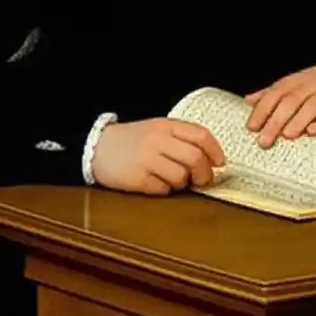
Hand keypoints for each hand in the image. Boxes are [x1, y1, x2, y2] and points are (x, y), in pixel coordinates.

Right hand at [91, 118, 225, 194]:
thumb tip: (211, 158)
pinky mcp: (136, 178)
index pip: (201, 136)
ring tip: (175, 180)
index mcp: (166, 126)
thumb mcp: (157, 130)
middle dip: (204, 173)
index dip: (216, 151)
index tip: (220, 162)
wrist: (96, 147)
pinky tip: (157, 183)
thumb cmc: (133, 141)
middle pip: (195, 158)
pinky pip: (163, 189)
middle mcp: (157, 141)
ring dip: (183, 183)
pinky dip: (165, 189)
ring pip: (181, 176)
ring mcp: (146, 159)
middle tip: (202, 179)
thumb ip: (182, 138)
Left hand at [244, 63, 315, 147]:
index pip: (275, 93)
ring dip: (298, 121)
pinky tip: (313, 132)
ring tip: (287, 136)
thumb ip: (273, 92)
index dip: (262, 110)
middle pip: (291, 101)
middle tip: (265, 140)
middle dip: (276, 121)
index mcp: (296, 81)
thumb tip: (248, 101)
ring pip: (311, 106)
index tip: (252, 127)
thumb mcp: (297, 82)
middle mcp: (311, 86)